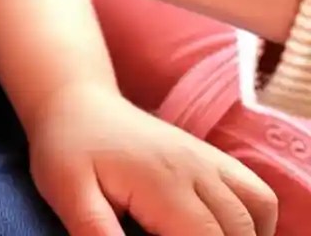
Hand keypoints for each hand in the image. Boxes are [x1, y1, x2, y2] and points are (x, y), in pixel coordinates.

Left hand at [27, 84, 277, 235]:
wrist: (76, 102)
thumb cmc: (67, 148)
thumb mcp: (68, 191)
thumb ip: (96, 230)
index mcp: (162, 183)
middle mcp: (196, 169)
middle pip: (237, 230)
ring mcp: (208, 160)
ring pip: (257, 210)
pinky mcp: (211, 157)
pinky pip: (257, 192)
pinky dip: (255, 220)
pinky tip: (226, 234)